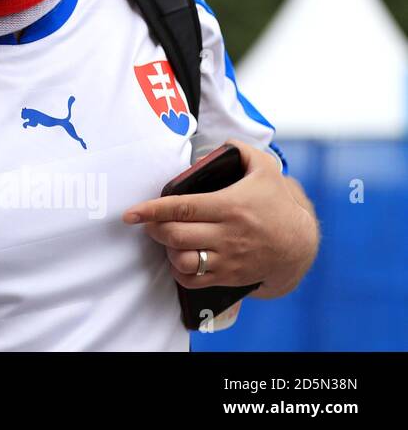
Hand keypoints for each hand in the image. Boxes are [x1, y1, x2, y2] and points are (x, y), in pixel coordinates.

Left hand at [122, 139, 318, 297]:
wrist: (299, 244)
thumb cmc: (276, 202)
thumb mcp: (264, 168)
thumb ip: (239, 150)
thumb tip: (214, 147)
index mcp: (230, 206)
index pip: (182, 209)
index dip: (152, 211)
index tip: (130, 213)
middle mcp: (227, 235)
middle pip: (176, 236)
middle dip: (154, 229)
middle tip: (148, 221)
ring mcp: (228, 259)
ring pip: (183, 261)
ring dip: (166, 251)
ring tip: (166, 239)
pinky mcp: (229, 277)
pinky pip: (194, 281)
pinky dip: (179, 271)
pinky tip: (178, 258)